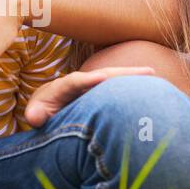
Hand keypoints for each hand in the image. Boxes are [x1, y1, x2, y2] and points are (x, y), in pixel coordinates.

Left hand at [23, 65, 156, 127]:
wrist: (48, 106)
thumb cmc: (42, 112)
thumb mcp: (36, 114)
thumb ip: (36, 114)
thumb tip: (35, 117)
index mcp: (63, 87)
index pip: (77, 81)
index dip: (88, 79)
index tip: (102, 78)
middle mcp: (81, 82)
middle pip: (103, 74)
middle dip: (123, 73)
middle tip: (147, 71)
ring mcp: (92, 86)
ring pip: (114, 79)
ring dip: (133, 77)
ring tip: (154, 75)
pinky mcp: (100, 92)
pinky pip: (118, 88)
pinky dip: (133, 86)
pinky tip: (152, 87)